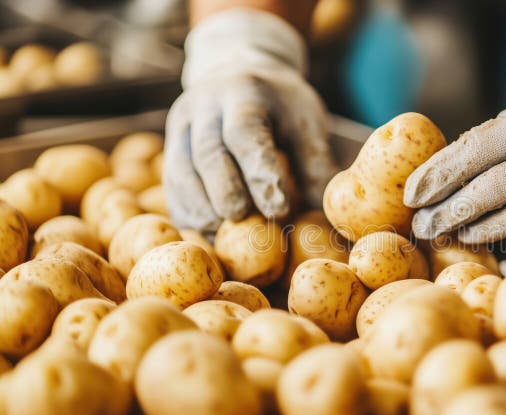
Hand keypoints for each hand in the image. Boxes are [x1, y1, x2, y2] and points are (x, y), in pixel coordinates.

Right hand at [164, 9, 337, 233]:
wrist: (236, 75)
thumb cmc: (282, 108)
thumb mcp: (306, 122)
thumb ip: (315, 162)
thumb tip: (326, 210)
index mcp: (244, 93)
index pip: (246, 134)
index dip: (260, 174)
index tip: (279, 209)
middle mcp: (204, 106)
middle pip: (208, 154)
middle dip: (227, 194)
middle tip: (247, 223)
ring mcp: (180, 127)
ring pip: (182, 172)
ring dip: (204, 210)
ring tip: (226, 237)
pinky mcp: (168, 149)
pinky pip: (171, 187)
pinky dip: (188, 214)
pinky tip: (208, 233)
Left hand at [405, 6, 505, 243]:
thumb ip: (502, 136)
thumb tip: (452, 170)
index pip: (474, 151)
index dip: (437, 175)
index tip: (411, 194)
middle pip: (488, 191)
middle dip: (448, 212)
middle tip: (421, 226)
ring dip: (478, 231)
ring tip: (453, 236)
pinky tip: (499, 236)